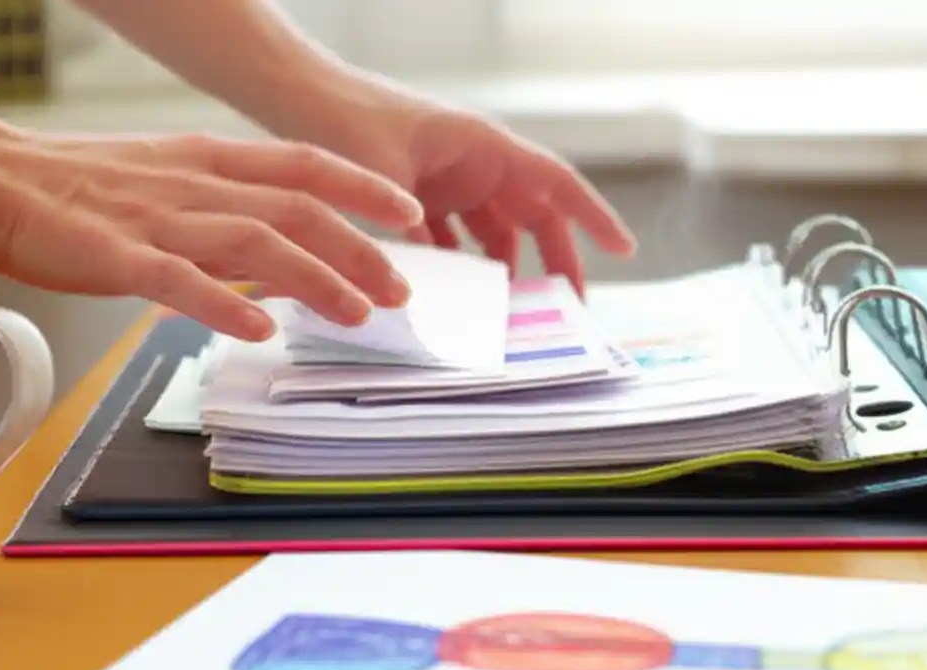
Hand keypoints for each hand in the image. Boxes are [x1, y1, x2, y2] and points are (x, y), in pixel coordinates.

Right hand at [0, 131, 425, 341]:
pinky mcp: (114, 254)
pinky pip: (176, 279)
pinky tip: (258, 328)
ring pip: (253, 241)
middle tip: (398, 290)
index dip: (362, 188)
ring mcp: (157, 218)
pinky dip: (222, 301)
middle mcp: (195, 185)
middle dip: (358, 250)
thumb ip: (228, 220)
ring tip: (354, 313)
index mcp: (208, 161)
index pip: (305, 166)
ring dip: (313, 278)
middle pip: (296, 210)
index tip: (410, 213)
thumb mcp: (170, 187)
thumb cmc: (80, 189)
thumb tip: (285, 264)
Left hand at [323, 94, 637, 294]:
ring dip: (504, 270)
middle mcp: (476, 163)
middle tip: (568, 309)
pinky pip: (456, 238)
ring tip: (508, 315)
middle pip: (533, 216)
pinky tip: (454, 298)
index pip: (557, 182)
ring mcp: (451, 180)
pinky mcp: (423, 196)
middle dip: (554, 260)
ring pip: (495, 232)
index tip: (625, 250)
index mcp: (484, 146)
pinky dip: (460, 266)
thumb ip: (409, 236)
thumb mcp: (382, 179)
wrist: (301, 97)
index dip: (594, 217)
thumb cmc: (347, 120)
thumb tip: (427, 296)